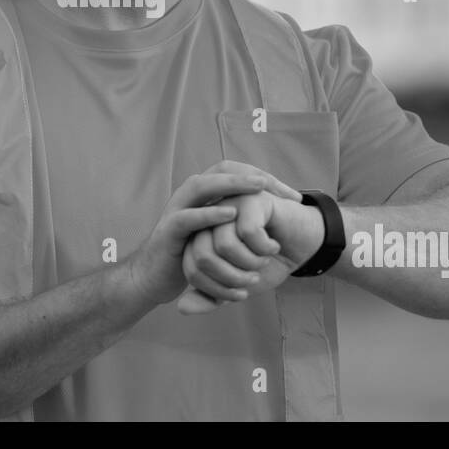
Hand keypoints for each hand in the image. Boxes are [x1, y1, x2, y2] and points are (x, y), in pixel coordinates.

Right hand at [125, 168, 272, 307]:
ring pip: (203, 186)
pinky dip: (209, 214)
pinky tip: (232, 213)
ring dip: (232, 184)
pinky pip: (187, 217)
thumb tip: (275, 214)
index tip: (294, 196)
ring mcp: (177, 209)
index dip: (265, 178)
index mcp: (204, 194)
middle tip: (277, 184)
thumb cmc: (191, 255)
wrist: (155, 278)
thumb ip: (238, 220)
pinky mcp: (168, 230)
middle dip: (252, 174)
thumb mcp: (219, 234)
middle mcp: (190, 195)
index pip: (236, 172)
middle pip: (221, 170)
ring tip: (258, 187)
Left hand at [177, 168, 324, 314]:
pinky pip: (247, 232)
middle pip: (203, 256)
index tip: (240, 293)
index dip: (216, 290)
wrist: (301, 244)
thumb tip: (182, 308)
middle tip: (253, 278)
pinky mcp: (250, 198)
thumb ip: (210, 297)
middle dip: (233, 278)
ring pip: (224, 244)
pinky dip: (264, 248)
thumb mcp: (237, 287)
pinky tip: (273, 245)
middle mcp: (210, 220)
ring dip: (250, 263)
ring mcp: (229, 205)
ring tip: (263, 260)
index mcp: (201, 238)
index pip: (192, 269)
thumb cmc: (268, 262)